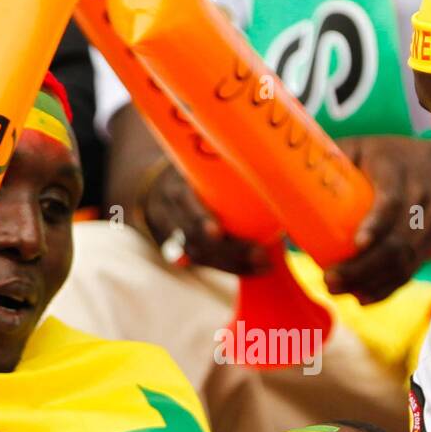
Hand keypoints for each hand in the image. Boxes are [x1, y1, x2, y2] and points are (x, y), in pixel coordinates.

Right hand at [141, 162, 270, 275]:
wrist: (155, 188)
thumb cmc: (194, 168)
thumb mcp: (202, 161)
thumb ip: (228, 164)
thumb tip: (275, 167)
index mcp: (176, 185)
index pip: (184, 203)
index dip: (198, 218)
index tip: (216, 231)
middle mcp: (170, 212)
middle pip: (196, 238)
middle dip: (230, 250)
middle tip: (262, 254)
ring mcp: (173, 235)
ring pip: (199, 256)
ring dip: (234, 265)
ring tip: (264, 265)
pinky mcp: (181, 249)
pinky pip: (203, 263)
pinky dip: (230, 268)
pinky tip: (254, 270)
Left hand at [325, 136, 430, 303]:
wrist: (430, 159)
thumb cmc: (378, 155)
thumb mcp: (354, 148)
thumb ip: (325, 164)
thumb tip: (277, 187)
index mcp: (396, 168)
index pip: (392, 201)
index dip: (376, 225)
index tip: (356, 245)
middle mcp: (421, 195)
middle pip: (398, 240)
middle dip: (363, 268)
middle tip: (329, 280)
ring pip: (406, 260)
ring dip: (371, 282)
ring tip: (338, 290)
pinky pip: (412, 269)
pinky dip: (387, 288)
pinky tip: (362, 297)